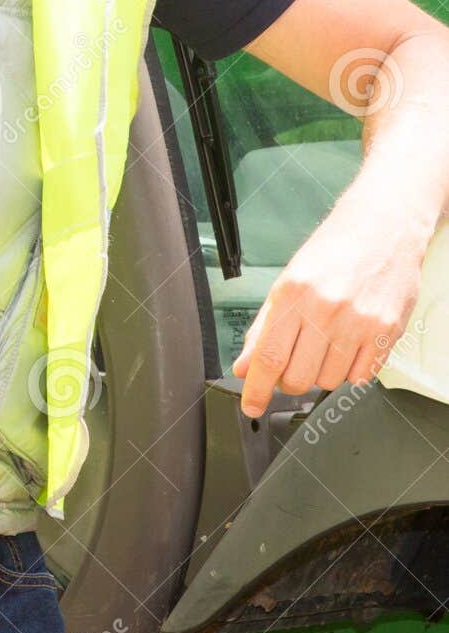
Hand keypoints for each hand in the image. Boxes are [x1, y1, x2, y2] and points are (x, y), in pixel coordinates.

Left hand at [231, 210, 424, 417]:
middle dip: (290, 378)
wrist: (383, 227)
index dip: (256, 389)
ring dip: (322, 371)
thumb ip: (263, 328)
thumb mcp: (287, 282)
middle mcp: (326, 308)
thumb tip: (245, 366)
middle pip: (298, 378)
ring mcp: (359, 322)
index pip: (268, 356)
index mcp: (294, 293)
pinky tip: (350, 343)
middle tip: (294, 359)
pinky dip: (351, 369)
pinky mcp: (386, 331)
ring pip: (329, 381)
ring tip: (327, 340)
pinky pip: (361, 377)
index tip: (251, 405)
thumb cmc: (334, 250)